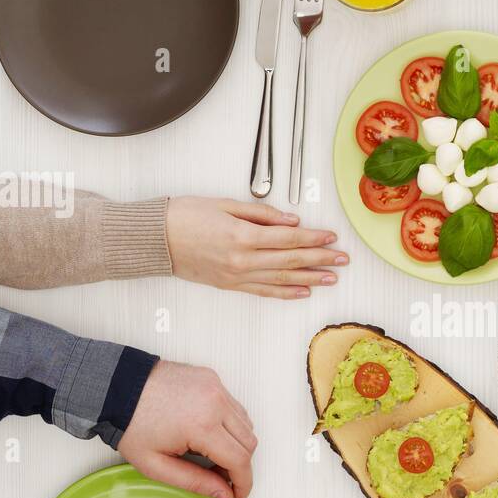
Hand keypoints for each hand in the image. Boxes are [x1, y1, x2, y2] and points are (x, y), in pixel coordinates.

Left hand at [119, 361, 255, 497]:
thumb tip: (224, 493)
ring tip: (212, 455)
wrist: (117, 387)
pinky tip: (208, 432)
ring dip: (236, 444)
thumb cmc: (130, 423)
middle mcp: (215, 402)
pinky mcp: (212, 378)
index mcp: (202, 425)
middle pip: (249, 443)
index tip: (238, 494)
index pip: (240, 460)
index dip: (244, 483)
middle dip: (240, 466)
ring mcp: (216, 387)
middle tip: (220, 477)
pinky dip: (229, 423)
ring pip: (246, 424)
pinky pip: (234, 406)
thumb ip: (194, 482)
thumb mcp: (156, 465)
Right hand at [166, 197, 346, 298]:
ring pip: (282, 279)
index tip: (332, 236)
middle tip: (343, 258)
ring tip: (333, 278)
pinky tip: (304, 291)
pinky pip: (264, 291)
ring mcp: (237, 276)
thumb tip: (292, 222)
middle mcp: (243, 260)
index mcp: (242, 236)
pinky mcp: (230, 285)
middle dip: (321, 259)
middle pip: (291, 260)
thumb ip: (261, 214)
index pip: (289, 239)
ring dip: (310, 278)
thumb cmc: (185, 215)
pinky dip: (286, 293)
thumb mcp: (224, 204)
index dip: (314, 238)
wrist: (155, 240)